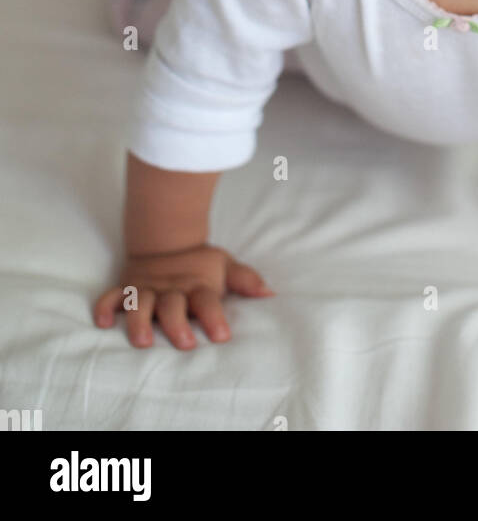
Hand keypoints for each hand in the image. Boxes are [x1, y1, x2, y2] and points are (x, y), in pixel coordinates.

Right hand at [93, 243, 274, 349]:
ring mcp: (146, 289)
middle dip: (177, 324)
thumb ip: (245, 280)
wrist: (166, 238)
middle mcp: (171, 289)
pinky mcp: (127, 288)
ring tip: (143, 341)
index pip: (208, 302)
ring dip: (140, 322)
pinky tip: (103, 323)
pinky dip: (104, 308)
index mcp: (197, 286)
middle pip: (173, 306)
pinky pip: (110, 297)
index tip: (222, 336)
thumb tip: (270, 293)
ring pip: (139, 305)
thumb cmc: (199, 263)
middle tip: (184, 342)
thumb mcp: (225, 265)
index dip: (215, 318)